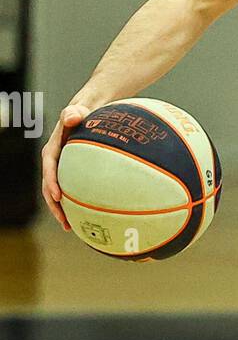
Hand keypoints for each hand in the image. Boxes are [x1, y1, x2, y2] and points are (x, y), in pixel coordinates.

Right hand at [41, 103, 90, 229]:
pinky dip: (76, 206)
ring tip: (71, 228)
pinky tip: (87, 219)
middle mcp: (54, 164)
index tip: (57, 196)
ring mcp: (62, 171)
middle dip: (54, 206)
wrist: (85, 115)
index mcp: (51, 152)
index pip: (48, 169)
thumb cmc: (81, 113)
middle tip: (64, 222)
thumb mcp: (77, 111)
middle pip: (49, 188)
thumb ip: (73, 113)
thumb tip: (71, 117)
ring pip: (59, 194)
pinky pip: (72, 192)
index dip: (51, 183)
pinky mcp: (72, 175)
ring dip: (62, 211)